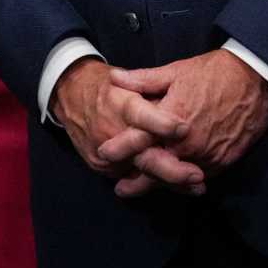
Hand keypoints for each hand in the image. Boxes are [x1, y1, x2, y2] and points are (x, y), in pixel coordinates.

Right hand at [51, 57, 200, 199]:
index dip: (161, 124)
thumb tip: (178, 98)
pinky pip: (129, 178)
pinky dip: (152, 183)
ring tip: (196, 187)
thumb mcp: (128, 79)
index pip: (140, 115)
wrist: (69, 95)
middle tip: (198, 176)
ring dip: (169, 181)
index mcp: (118, 103)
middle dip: (172, 169)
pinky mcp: (99, 166)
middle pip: (141, 155)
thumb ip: (150, 89)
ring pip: (139, 172)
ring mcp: (103, 153)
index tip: (185, 129)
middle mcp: (109, 131)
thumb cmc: (107, 86)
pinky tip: (177, 188)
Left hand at [110, 49, 267, 184]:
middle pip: (157, 168)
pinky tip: (175, 183)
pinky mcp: (223, 162)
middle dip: (137, 181)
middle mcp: (189, 142)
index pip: (140, 139)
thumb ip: (143, 80)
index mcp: (173, 118)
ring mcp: (207, 155)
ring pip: (177, 176)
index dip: (119, 148)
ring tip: (142, 189)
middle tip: (121, 188)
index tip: (102, 154)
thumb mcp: (176, 71)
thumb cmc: (213, 73)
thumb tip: (114, 79)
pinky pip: (199, 177)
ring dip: (161, 183)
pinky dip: (185, 181)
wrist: (255, 81)